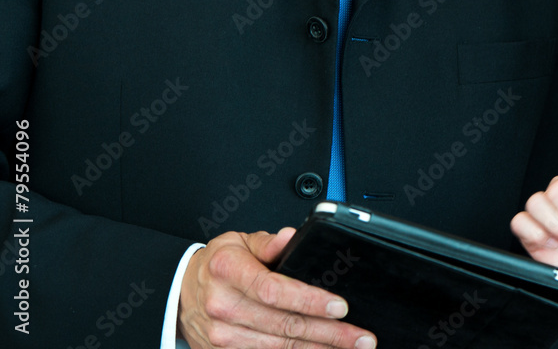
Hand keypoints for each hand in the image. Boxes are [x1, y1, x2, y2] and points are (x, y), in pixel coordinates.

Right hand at [178, 227, 376, 348]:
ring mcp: (223, 336)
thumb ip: (268, 242)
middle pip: (283, 324)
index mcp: (229, 272)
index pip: (275, 290)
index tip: (340, 306)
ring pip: (278, 347)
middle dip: (328, 332)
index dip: (310, 300)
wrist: (181, 293)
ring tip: (349, 347)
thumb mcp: (239, 241)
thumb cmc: (216, 265)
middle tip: (360, 337)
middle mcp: (224, 307)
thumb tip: (292, 236)